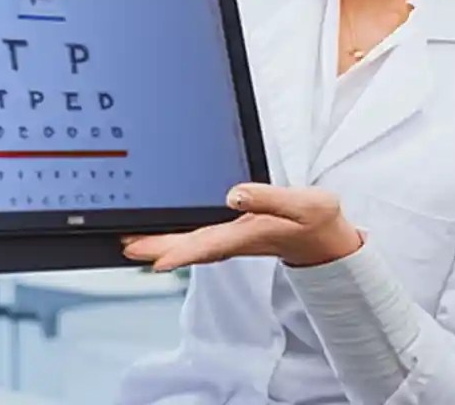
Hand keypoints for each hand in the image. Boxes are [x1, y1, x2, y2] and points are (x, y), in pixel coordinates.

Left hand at [121, 183, 363, 271]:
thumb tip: (234, 194)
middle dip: (158, 247)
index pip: (210, 244)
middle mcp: (238, 239)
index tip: (156, 260)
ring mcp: (235, 238)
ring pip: (192, 242)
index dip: (182, 252)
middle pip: (191, 245)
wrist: (326, 238)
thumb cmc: (318, 222)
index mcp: (252, 233)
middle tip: (128, 247)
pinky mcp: (235, 233)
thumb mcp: (304, 204)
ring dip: (162, 244)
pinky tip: (166, 235)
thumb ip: (269, 198)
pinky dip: (179, 238)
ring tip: (133, 242)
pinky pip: (200, 237)